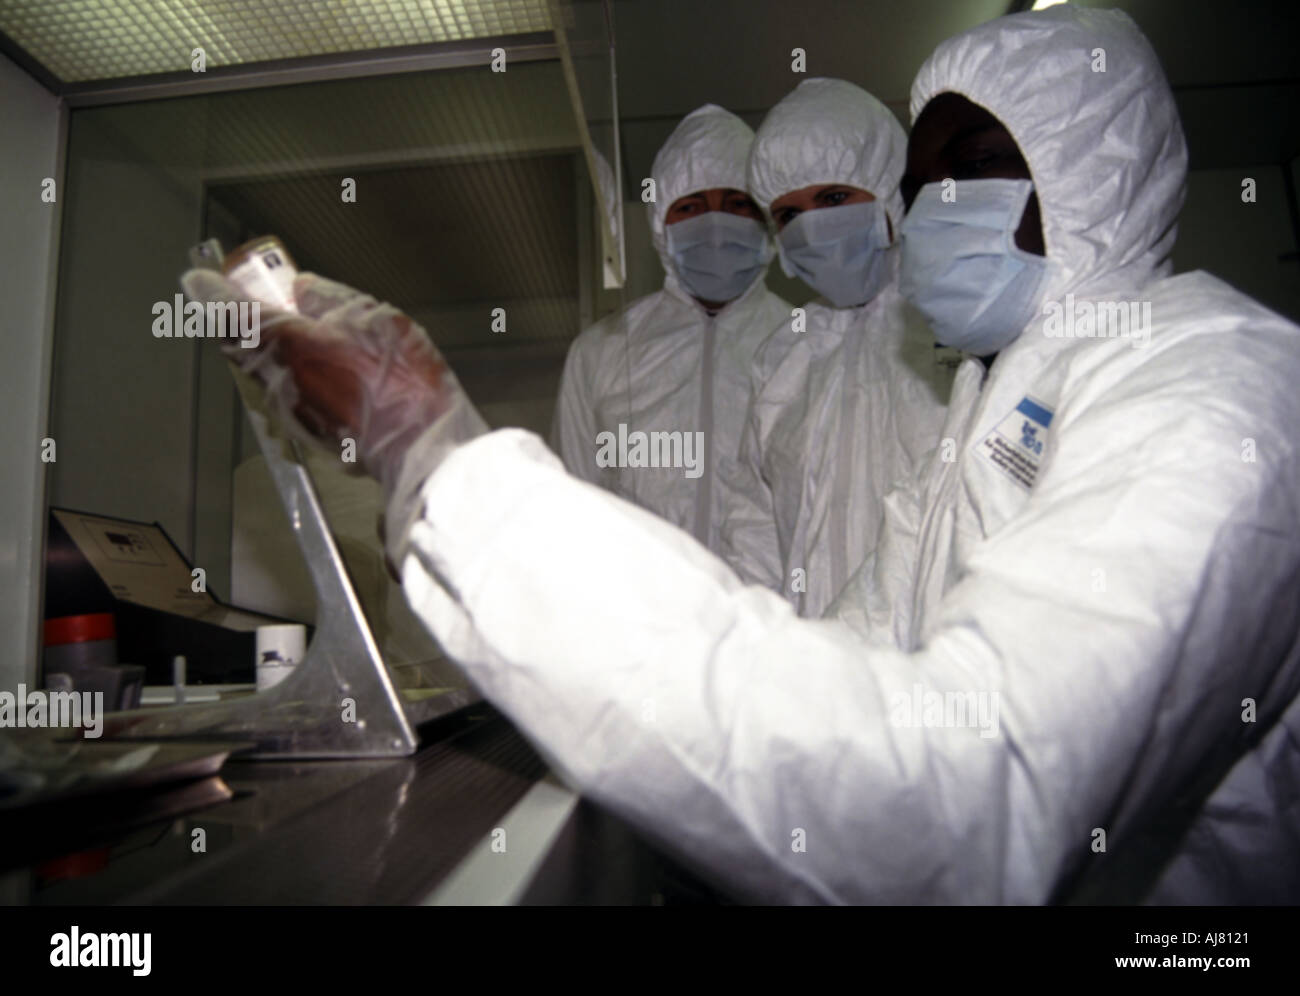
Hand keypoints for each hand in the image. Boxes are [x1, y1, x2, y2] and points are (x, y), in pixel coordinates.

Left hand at [180, 269, 484, 493]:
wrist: (417, 443)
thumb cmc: (397, 380)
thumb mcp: (370, 316)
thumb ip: (328, 297)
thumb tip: (304, 288)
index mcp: (284, 341)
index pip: (227, 311)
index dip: (209, 291)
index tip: (198, 279)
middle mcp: (275, 378)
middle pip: (239, 343)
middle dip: (240, 319)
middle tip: (251, 297)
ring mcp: (288, 408)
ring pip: (263, 368)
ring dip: (270, 347)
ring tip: (298, 331)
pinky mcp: (306, 429)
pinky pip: (287, 391)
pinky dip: (294, 373)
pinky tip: (325, 368)